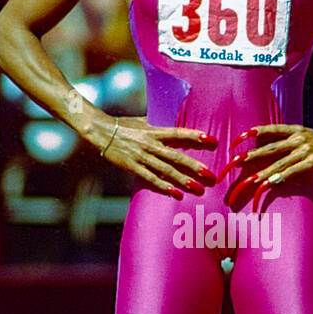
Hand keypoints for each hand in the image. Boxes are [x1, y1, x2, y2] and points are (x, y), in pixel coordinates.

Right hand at [88, 116, 219, 198]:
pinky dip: (164, 187)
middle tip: (210, 175)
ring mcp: (142, 157)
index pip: (178, 133)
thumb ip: (160, 123)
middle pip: (176, 157)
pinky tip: (175, 194)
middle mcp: (150, 144)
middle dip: (194, 166)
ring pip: (166, 170)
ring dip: (183, 180)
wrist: (102, 132)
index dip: (194, 136)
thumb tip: (175, 119)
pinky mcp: (133, 167)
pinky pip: (151, 179)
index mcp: (154, 131)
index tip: (211, 140)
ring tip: (198, 188)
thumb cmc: (125, 125)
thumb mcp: (144, 120)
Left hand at [217, 125, 312, 209]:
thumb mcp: (303, 136)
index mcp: (294, 130)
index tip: (235, 141)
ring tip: (248, 182)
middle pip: (268, 149)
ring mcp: (306, 150)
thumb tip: (264, 145)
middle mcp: (298, 138)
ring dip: (261, 174)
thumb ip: (286, 140)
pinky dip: (281, 177)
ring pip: (278, 163)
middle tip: (232, 163)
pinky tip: (270, 183)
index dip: (251, 134)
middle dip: (249, 157)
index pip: (269, 130)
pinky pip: (293, 171)